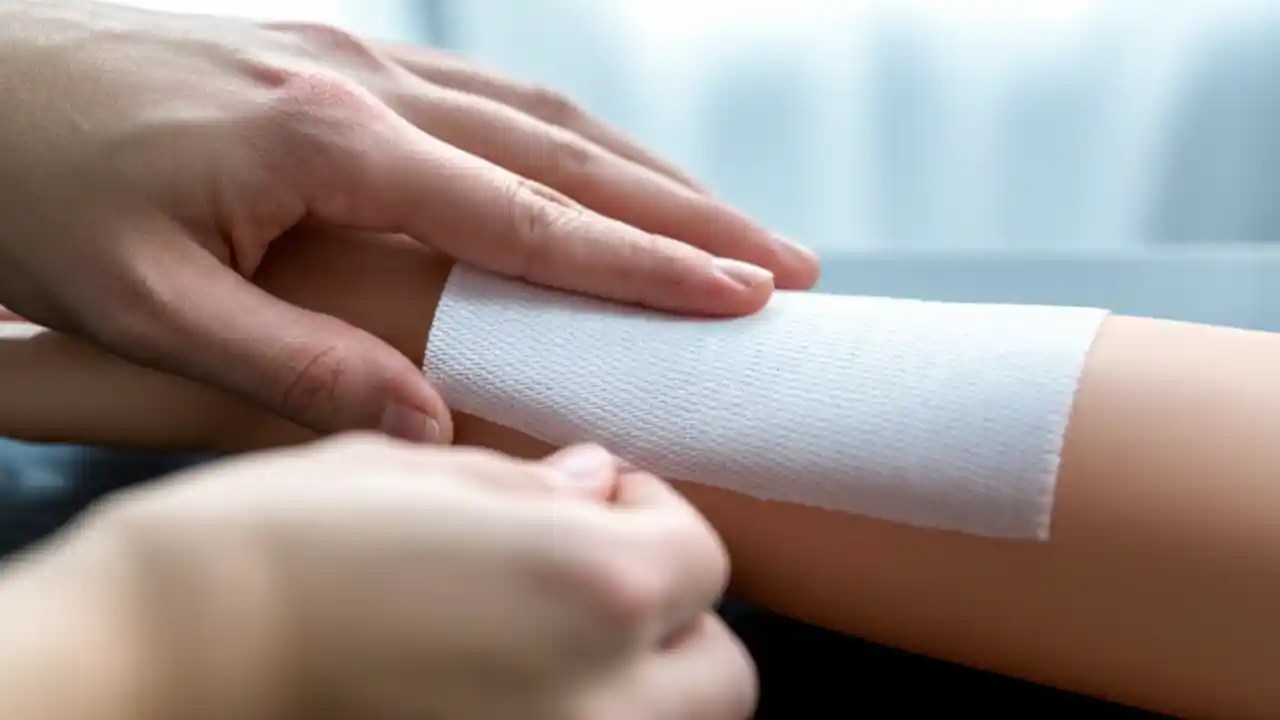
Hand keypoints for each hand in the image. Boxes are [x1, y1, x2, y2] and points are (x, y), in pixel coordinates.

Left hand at [0, 1, 818, 443]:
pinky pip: (491, 90)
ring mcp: (359, 53)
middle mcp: (365, 82)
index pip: (527, 217)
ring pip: (543, 110)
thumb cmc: (35, 191)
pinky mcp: (341, 50)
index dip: (644, 265)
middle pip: (567, 152)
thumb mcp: (144, 300)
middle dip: (688, 212)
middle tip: (788, 262)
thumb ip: (292, 362)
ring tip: (731, 223)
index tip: (741, 297)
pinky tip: (610, 169)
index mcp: (328, 142)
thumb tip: (428, 421)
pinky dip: (574, 138)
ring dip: (646, 169)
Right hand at [48, 435, 754, 718]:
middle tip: (600, 580)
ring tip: (558, 643)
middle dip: (676, 618)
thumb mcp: (414, 475)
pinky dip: (584, 718)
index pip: (700, 556)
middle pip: (720, 670)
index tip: (608, 498)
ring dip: (645, 683)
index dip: (656, 513)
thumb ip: (533, 488)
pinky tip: (516, 686)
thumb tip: (598, 484)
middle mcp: (602, 699)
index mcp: (594, 586)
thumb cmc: (274, 549)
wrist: (165, 660)